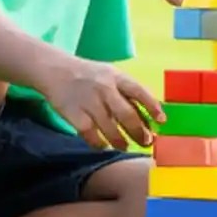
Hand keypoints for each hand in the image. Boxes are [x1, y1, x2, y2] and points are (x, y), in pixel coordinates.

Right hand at [40, 59, 164, 150]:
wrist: (55, 70)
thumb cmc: (89, 76)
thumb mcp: (110, 76)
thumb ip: (128, 94)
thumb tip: (150, 119)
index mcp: (116, 76)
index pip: (139, 91)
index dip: (153, 107)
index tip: (162, 121)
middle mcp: (104, 88)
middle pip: (127, 114)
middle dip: (138, 132)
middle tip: (145, 142)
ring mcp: (88, 101)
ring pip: (110, 128)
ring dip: (121, 141)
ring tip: (125, 146)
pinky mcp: (73, 113)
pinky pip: (90, 134)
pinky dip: (99, 143)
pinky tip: (103, 145)